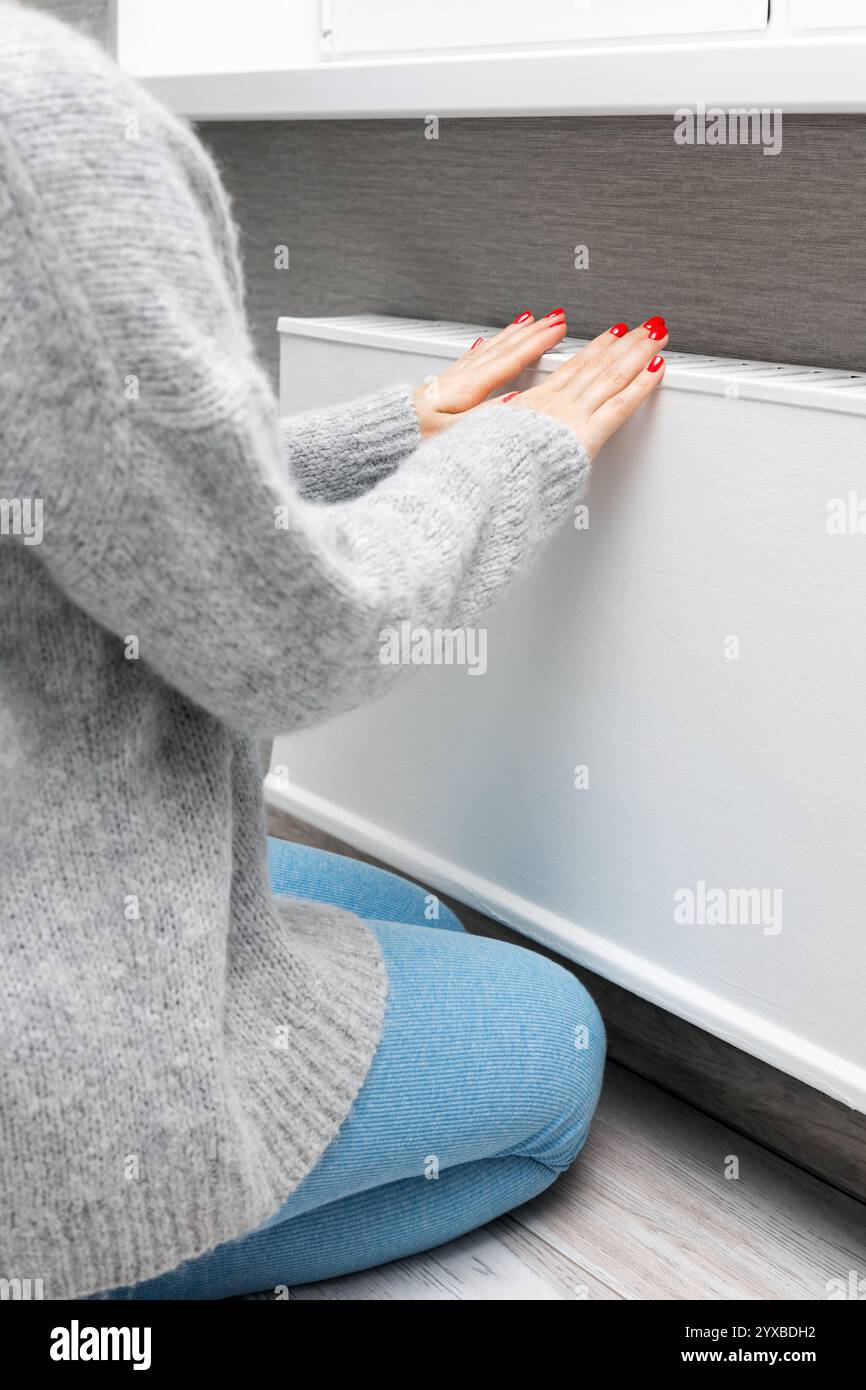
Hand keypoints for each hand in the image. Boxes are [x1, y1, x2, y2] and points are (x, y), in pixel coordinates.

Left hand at [412, 309, 568, 436]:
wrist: (386, 435)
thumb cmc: (413, 438)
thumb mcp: (453, 434)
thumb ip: (485, 418)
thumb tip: (515, 404)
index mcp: (467, 389)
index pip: (510, 360)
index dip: (536, 344)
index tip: (557, 329)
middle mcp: (461, 378)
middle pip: (503, 348)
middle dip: (532, 331)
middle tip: (554, 318)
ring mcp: (452, 378)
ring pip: (490, 348)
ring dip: (512, 333)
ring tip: (529, 320)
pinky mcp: (443, 384)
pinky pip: (473, 356)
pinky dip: (487, 345)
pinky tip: (488, 342)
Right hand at [501, 316, 667, 458]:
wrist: (491, 474)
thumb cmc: (492, 461)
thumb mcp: (490, 430)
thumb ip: (507, 416)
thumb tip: (511, 406)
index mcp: (536, 403)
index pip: (574, 367)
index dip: (596, 348)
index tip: (611, 334)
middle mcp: (558, 403)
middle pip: (598, 364)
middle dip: (624, 342)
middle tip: (644, 327)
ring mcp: (574, 415)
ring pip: (612, 375)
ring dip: (637, 351)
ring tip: (655, 334)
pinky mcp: (587, 434)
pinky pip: (621, 404)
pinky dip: (641, 383)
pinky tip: (657, 367)